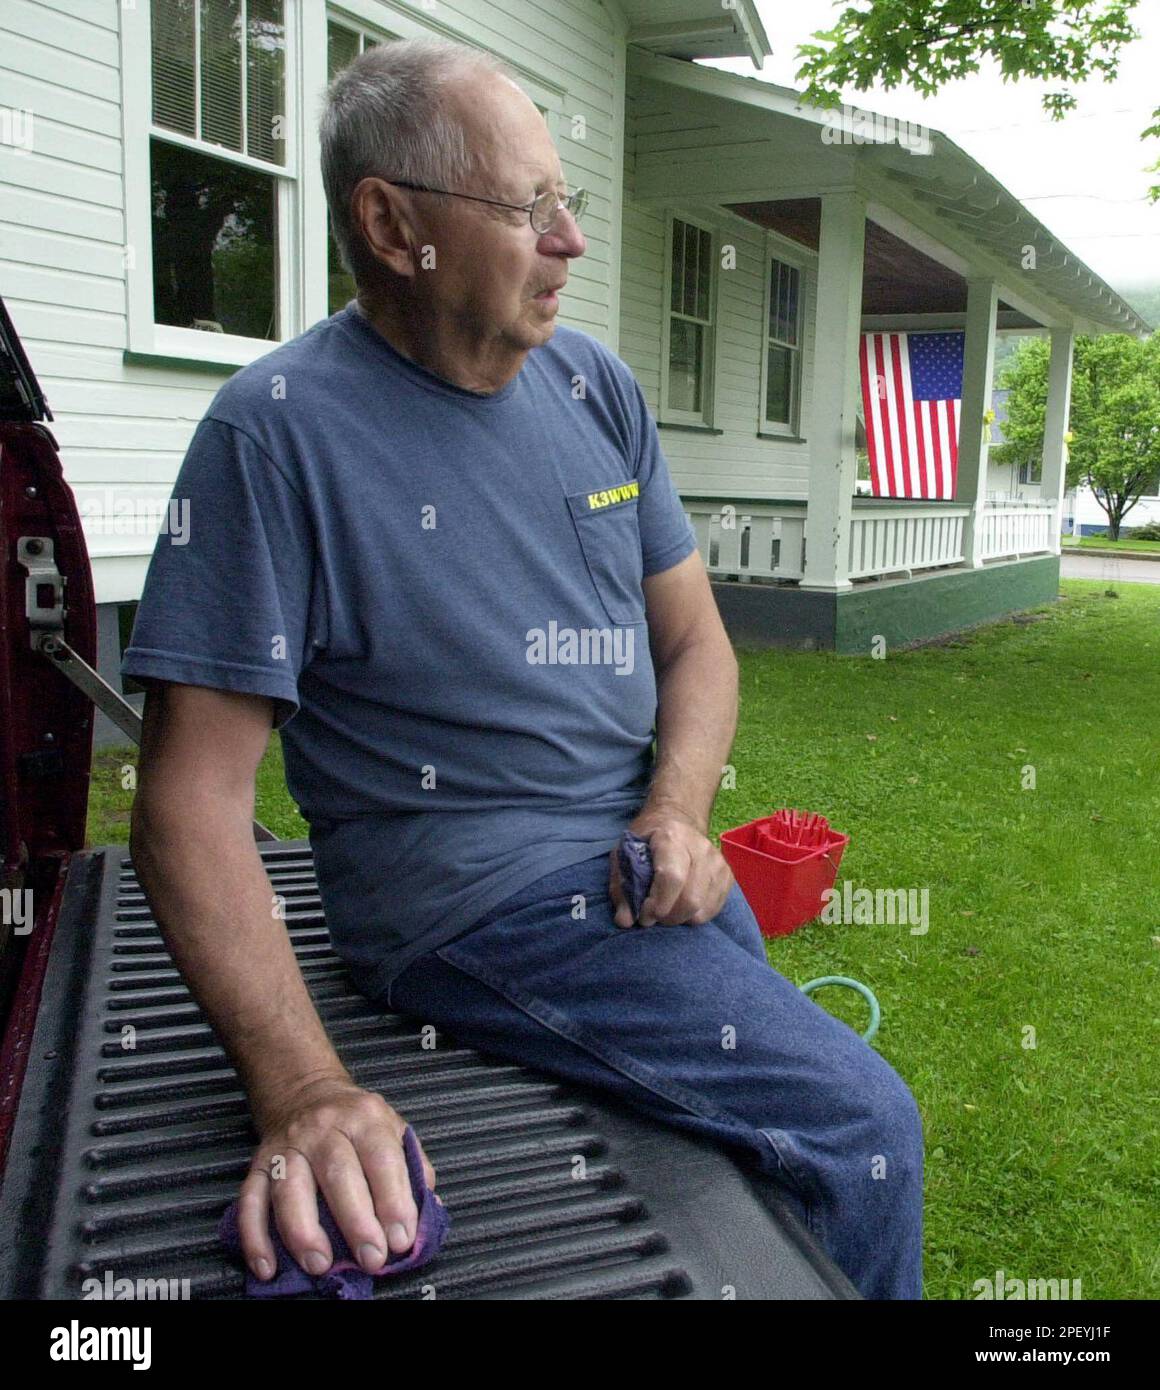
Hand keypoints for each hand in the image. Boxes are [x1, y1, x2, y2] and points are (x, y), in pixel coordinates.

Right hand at [239, 1074, 438, 1283]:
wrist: (305, 1091)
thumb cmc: (357, 1122)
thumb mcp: (394, 1129)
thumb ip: (413, 1168)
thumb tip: (426, 1213)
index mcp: (365, 1119)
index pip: (382, 1159)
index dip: (394, 1200)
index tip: (402, 1239)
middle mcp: (324, 1128)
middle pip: (338, 1173)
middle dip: (356, 1221)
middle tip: (371, 1259)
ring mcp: (287, 1146)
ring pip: (290, 1188)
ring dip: (304, 1231)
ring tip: (321, 1265)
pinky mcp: (258, 1165)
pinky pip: (250, 1201)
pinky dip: (255, 1237)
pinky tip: (268, 1266)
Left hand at [608, 806, 734, 928]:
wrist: (678, 821)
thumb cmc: (648, 840)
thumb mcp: (624, 854)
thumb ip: (621, 887)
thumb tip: (625, 920)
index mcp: (672, 837)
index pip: (671, 878)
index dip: (657, 904)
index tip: (643, 914)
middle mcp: (700, 848)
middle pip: (690, 899)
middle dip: (667, 917)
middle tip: (652, 915)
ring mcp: (718, 862)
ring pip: (702, 909)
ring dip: (679, 918)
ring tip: (666, 909)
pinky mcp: (727, 876)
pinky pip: (712, 911)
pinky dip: (693, 917)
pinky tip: (680, 905)